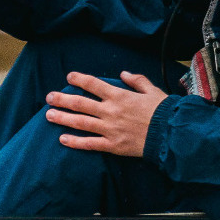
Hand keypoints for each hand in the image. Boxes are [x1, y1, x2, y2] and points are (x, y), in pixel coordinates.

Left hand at [45, 72, 167, 157]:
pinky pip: (90, 143)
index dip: (79, 80)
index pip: (94, 84)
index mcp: (119, 96)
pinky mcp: (112, 145)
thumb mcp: (152, 90)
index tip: (69, 77)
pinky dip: (75, 142)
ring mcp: (109, 129)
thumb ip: (137, 80)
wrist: (171, 134)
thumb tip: (123, 74)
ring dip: (63, 118)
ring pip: (80, 122)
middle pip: (80, 103)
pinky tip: (62, 139)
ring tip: (48, 115)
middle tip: (49, 97)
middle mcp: (110, 111)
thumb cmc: (163, 111)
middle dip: (62, 99)